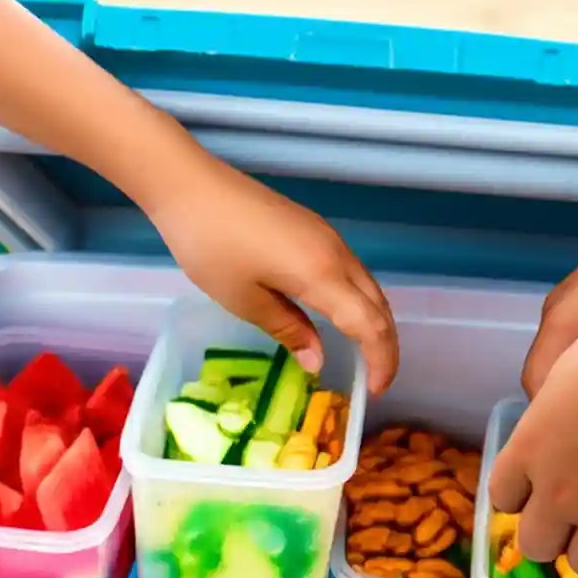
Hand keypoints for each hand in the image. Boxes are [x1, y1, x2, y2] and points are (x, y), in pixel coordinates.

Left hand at [148, 155, 398, 394]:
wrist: (192, 186)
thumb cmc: (212, 246)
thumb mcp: (245, 299)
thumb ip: (288, 329)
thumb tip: (318, 361)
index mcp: (322, 275)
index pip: (370, 324)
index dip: (380, 360)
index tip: (375, 391)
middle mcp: (336, 254)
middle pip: (379, 304)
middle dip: (385, 345)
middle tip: (375, 379)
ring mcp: (328, 238)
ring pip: (368, 286)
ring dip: (374, 321)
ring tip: (362, 354)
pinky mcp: (315, 229)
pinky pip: (352, 272)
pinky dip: (358, 301)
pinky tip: (340, 317)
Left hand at [491, 307, 577, 575]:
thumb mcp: (572, 365)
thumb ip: (554, 409)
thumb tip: (559, 421)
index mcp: (533, 447)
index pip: (503, 496)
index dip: (521, 494)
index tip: (537, 487)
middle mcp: (562, 492)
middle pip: (535, 544)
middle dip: (552, 532)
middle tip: (577, 511)